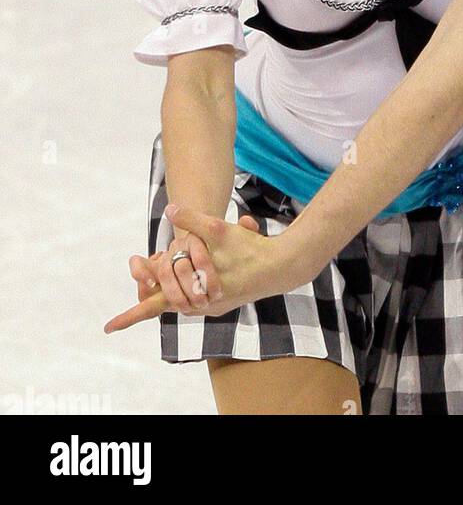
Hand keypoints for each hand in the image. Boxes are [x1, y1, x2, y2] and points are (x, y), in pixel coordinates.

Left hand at [104, 205, 292, 333]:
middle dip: (150, 282)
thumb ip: (193, 221)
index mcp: (193, 293)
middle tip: (137, 262)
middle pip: (164, 299)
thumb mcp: (219, 230)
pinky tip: (189, 271)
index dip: (130, 316)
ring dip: (170, 282)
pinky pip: (195, 297)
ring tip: (159, 266)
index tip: (107, 328)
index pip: (154, 306)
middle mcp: (199, 305)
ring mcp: (211, 305)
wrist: (281, 267)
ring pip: (180, 298)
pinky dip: (187, 284)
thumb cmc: (249, 249)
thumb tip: (171, 209)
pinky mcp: (221, 302)